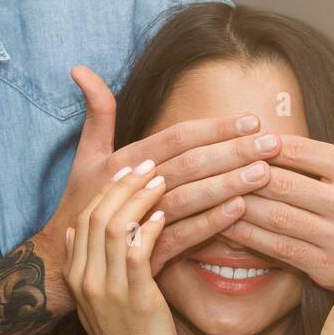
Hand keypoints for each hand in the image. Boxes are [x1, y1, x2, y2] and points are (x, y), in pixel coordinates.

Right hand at [37, 66, 279, 314]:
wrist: (60, 265)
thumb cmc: (78, 205)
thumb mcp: (85, 156)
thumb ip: (96, 114)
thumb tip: (81, 69)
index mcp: (121, 163)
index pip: (175, 138)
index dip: (213, 128)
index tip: (250, 119)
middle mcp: (127, 189)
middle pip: (187, 164)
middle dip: (233, 151)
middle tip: (273, 142)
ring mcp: (135, 223)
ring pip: (187, 198)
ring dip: (227, 184)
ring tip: (264, 174)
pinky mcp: (141, 257)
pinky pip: (179, 238)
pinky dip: (208, 224)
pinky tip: (238, 212)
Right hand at [64, 164, 181, 334]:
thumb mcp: (96, 302)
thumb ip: (85, 266)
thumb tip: (74, 233)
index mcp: (76, 277)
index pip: (84, 218)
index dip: (108, 190)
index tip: (131, 168)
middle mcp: (85, 279)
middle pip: (96, 214)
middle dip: (124, 184)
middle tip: (150, 164)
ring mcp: (106, 288)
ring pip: (115, 225)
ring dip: (140, 197)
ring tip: (162, 180)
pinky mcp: (133, 297)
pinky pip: (138, 248)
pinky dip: (151, 225)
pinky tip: (166, 213)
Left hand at [177, 54, 333, 290]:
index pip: (296, 150)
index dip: (259, 145)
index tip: (230, 142)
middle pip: (278, 183)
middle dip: (238, 176)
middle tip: (203, 169)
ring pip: (271, 216)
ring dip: (232, 205)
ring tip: (202, 194)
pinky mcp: (326, 269)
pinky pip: (273, 247)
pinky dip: (242, 235)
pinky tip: (218, 223)